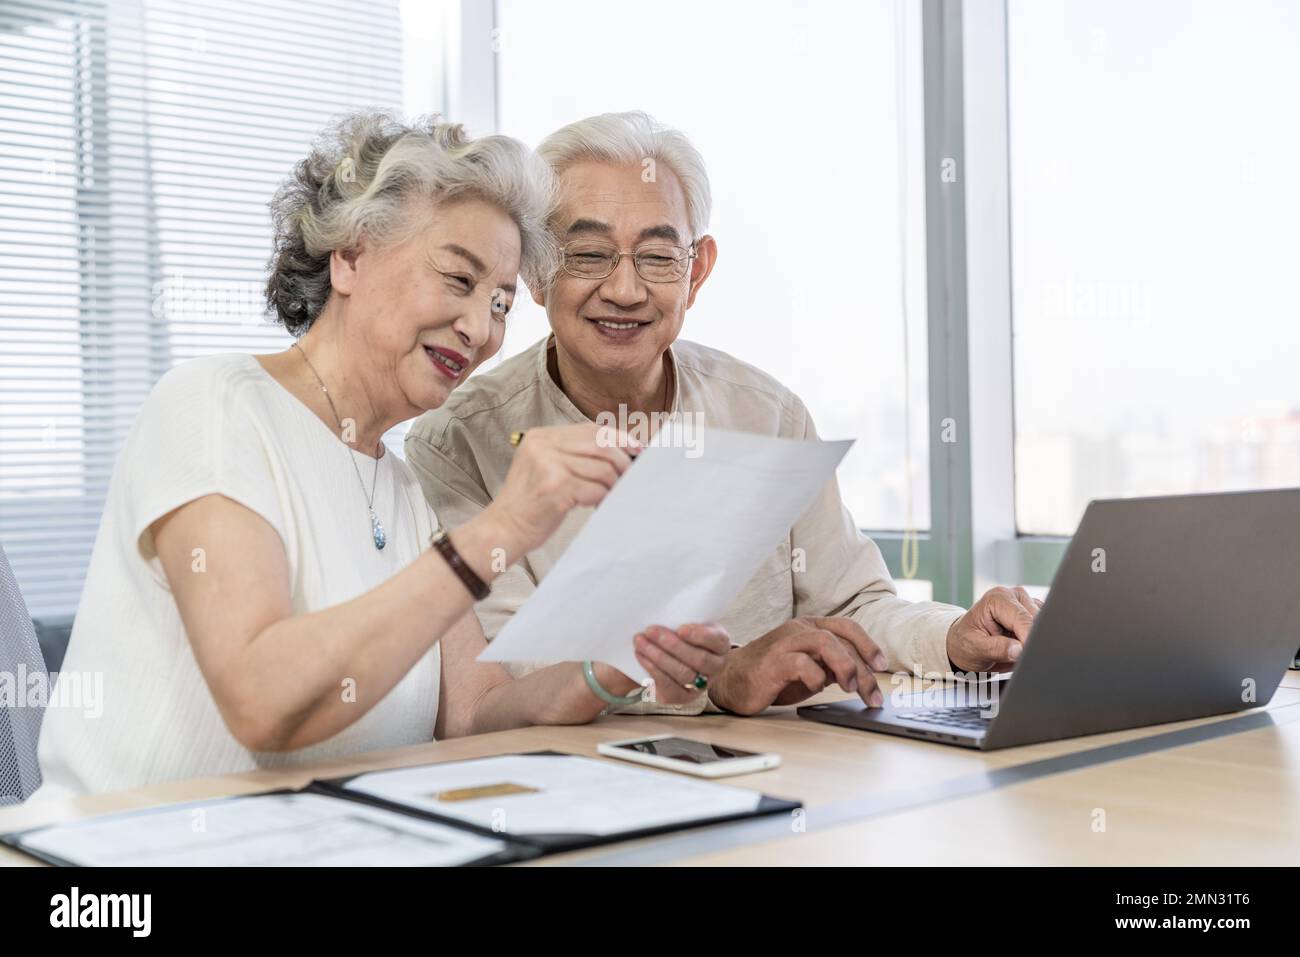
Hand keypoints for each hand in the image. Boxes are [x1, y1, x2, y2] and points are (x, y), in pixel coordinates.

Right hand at [484, 423, 639, 556]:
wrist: (503, 528)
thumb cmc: (531, 502)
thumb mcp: (546, 466)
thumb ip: (574, 454)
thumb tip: (621, 449)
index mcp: (541, 436)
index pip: (591, 429)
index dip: (619, 438)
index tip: (637, 449)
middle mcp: (543, 445)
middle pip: (601, 444)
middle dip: (622, 460)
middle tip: (630, 476)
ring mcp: (548, 465)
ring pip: (602, 468)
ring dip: (613, 484)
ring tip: (610, 494)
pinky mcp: (555, 488)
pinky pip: (595, 489)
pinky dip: (602, 498)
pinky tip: (597, 505)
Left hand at [631, 623, 731, 705]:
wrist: (670, 656)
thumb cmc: (681, 633)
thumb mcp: (689, 621)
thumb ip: (684, 617)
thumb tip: (665, 610)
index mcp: (721, 644)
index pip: (717, 640)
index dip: (700, 636)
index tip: (680, 628)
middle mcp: (716, 666)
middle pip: (699, 659)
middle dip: (672, 645)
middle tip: (651, 630)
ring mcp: (701, 685)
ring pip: (683, 674)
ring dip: (658, 656)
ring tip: (640, 641)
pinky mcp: (682, 697)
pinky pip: (668, 686)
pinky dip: (652, 669)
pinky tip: (641, 655)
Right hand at [707, 617, 886, 715]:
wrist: (731, 680)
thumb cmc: (772, 675)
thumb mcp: (810, 669)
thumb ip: (832, 666)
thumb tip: (863, 676)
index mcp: (809, 628)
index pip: (847, 627)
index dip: (868, 644)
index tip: (881, 665)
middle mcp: (798, 630)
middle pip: (841, 640)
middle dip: (863, 669)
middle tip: (872, 695)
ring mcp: (785, 644)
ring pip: (824, 643)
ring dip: (844, 666)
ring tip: (850, 687)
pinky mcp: (773, 662)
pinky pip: (802, 663)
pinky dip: (815, 677)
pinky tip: (816, 688)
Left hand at [945, 585, 1043, 672]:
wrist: (965, 644)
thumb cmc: (966, 642)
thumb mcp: (975, 648)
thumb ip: (997, 649)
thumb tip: (1019, 650)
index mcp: (997, 598)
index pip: (1023, 619)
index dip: (1028, 639)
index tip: (1027, 655)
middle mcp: (1015, 596)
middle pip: (1038, 621)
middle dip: (1031, 641)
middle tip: (1015, 655)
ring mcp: (1027, 603)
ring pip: (1045, 626)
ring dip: (1034, 641)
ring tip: (1013, 647)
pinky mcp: (1035, 614)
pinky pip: (1046, 630)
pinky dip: (1037, 641)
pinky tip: (1020, 644)